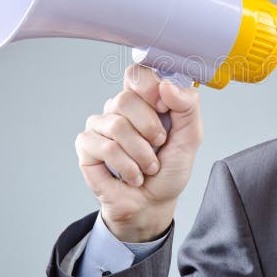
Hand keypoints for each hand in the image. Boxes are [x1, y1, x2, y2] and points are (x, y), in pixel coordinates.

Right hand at [75, 64, 202, 241]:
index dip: (150, 89)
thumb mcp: (191, 136)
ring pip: (117, 126)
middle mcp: (118, 108)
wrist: (154, 203)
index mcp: (143, 98)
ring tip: (148, 167)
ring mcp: (99, 125)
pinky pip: (106, 148)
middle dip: (150, 129)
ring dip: (142, 154)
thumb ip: (187, 106)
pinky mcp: (86, 146)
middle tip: (159, 145)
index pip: (137, 73)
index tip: (164, 109)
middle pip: (125, 99)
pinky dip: (127, 167)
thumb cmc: (169, 168)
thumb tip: (167, 84)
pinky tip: (133, 176)